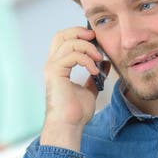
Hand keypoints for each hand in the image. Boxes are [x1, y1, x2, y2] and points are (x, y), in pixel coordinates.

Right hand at [40, 26, 105, 149]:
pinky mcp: (55, 72)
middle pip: (61, 35)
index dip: (78, 34)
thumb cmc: (76, 113)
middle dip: (79, 32)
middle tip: (95, 38)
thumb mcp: (90, 90)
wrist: (69, 125)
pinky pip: (72, 55)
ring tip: (99, 59)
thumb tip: (105, 64)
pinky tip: (94, 71)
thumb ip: (95, 76)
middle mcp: (53, 64)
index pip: (64, 40)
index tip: (95, 40)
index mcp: (59, 67)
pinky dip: (86, 60)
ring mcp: (52, 67)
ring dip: (87, 48)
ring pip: (69, 43)